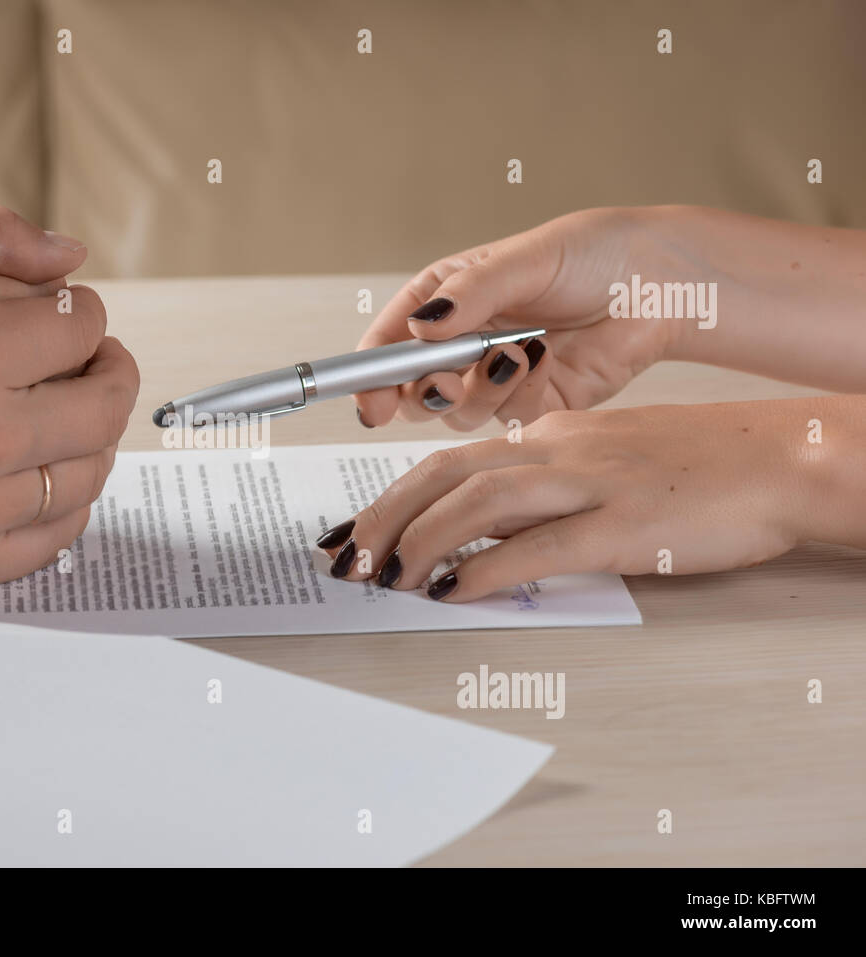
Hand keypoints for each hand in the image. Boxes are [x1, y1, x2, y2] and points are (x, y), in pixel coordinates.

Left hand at [318, 399, 861, 601]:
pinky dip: (486, 569)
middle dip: (382, 520)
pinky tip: (454, 592)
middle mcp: (559, 449)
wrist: (781, 459)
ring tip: (388, 580)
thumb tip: (483, 534)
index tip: (354, 531)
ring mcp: (591, 482)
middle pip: (444, 475)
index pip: (450, 462)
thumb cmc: (699, 469)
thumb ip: (544, 491)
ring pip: (478, 501)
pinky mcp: (624, 524)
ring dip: (419, 542)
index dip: (389, 498)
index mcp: (551, 434)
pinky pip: (538, 546)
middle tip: (346, 561)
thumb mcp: (605, 465)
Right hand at [354, 207, 705, 429]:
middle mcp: (462, 344)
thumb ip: (470, 293)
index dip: (370, 377)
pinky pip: (506, 420)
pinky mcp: (533, 405)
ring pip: (455, 414)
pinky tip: (546, 358)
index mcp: (445, 301)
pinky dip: (521, 394)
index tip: (371, 401)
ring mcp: (495, 379)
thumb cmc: (595, 255)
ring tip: (515, 353)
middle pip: (411, 391)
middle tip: (447, 379)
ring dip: (479, 391)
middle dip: (423, 393)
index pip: (389, 344)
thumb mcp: (525, 259)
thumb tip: (421, 326)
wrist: (662, 284)